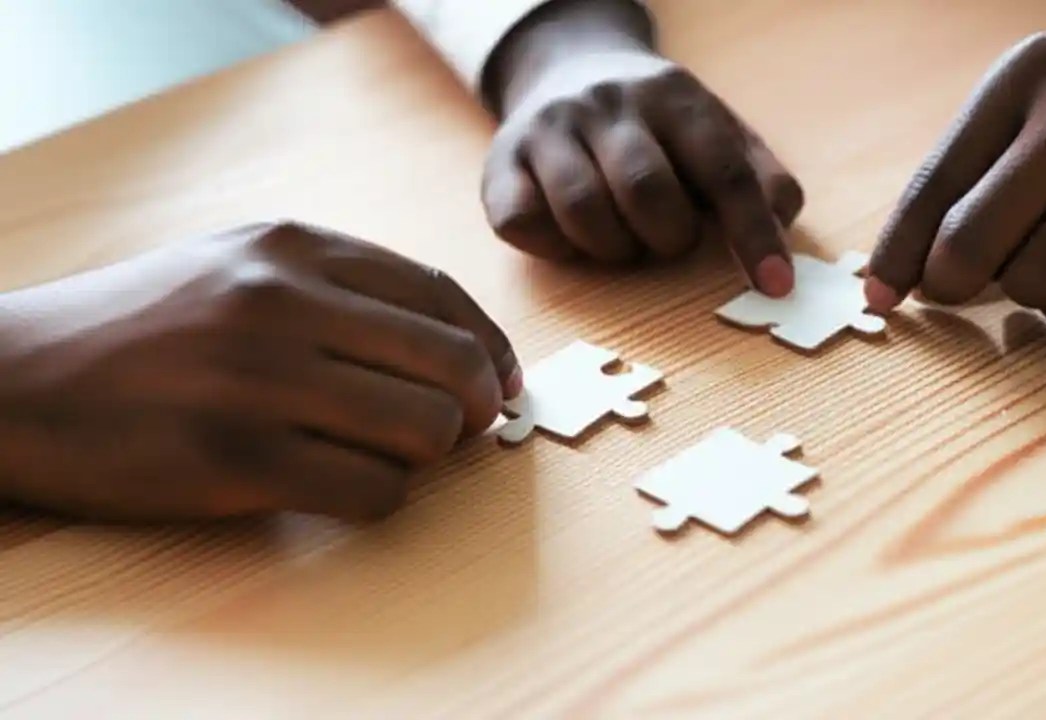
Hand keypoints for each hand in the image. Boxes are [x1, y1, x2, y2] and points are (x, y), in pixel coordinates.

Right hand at [0, 222, 519, 521]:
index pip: (441, 293)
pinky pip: (372, 491)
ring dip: (423, 456)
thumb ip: (340, 290)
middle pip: (453, 363)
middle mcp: (284, 301)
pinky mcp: (237, 458)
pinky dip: (378, 498)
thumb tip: (457, 345)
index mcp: (293, 246)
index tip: (503, 382)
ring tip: (380, 455)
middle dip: (477, 407)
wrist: (13, 378)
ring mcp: (261, 379)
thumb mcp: (238, 265)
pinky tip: (338, 486)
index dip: (491, 346)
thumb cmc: (142, 327)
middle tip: (462, 431)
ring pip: (425, 429)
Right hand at [481, 0, 803, 296]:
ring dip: (614, 249)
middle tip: (669, 240)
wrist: (564, 69)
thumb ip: (758, 177)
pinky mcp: (500, 164)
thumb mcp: (716, 133)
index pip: (724, 171)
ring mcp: (548, 130)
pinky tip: (573, 236)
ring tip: (624, 240)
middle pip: (647, 191)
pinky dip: (556, 248)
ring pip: (583, 211)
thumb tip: (781, 221)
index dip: (752, 234)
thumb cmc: (656, 127)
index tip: (774, 287)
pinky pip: (525, 225)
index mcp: (674, 96)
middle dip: (669, 237)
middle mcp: (606, 104)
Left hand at [866, 3, 1045, 331]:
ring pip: (1035, 285)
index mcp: (1021, 80)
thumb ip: (970, 172)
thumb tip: (900, 275)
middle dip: (952, 284)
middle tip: (965, 286)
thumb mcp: (1036, 101)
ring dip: (1031, 294)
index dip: (895, 254)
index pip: (933, 182)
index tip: (878, 298)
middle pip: (971, 243)